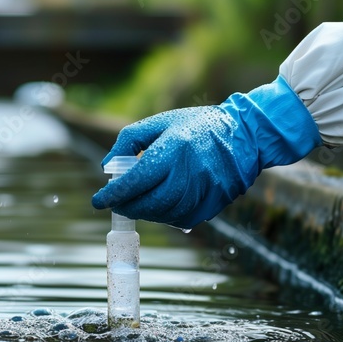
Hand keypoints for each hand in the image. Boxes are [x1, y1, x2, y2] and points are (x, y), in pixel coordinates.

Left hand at [91, 75, 320, 228]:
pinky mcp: (213, 204)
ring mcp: (204, 191)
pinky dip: (165, 216)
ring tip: (138, 203)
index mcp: (174, 148)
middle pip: (149, 203)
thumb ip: (129, 140)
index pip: (135, 180)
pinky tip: (160, 205)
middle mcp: (189, 173)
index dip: (113, 194)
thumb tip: (107, 167)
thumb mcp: (160, 122)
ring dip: (145, 213)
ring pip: (164, 214)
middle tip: (117, 205)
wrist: (244, 135)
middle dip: (127, 207)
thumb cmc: (196, 126)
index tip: (98, 200)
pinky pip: (182, 219)